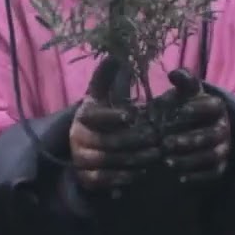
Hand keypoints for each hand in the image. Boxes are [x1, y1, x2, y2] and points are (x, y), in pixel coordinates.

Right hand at [69, 57, 159, 190]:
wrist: (87, 145)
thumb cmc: (103, 114)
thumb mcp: (104, 94)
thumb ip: (108, 76)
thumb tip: (115, 54)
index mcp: (83, 114)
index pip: (95, 115)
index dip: (112, 116)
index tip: (132, 115)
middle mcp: (77, 137)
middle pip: (106, 141)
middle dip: (134, 140)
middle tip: (157, 139)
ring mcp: (80, 159)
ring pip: (107, 161)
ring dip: (134, 159)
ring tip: (156, 155)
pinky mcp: (86, 177)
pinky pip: (104, 180)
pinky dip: (124, 177)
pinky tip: (142, 172)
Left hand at [154, 69, 230, 185]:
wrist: (199, 128)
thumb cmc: (187, 107)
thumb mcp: (186, 93)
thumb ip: (182, 81)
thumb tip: (174, 74)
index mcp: (216, 106)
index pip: (213, 106)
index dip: (199, 108)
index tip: (182, 110)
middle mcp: (223, 127)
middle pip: (212, 135)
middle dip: (189, 140)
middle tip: (165, 143)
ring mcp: (223, 148)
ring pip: (211, 156)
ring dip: (190, 160)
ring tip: (167, 161)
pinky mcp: (219, 166)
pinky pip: (212, 174)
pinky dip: (197, 176)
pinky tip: (180, 177)